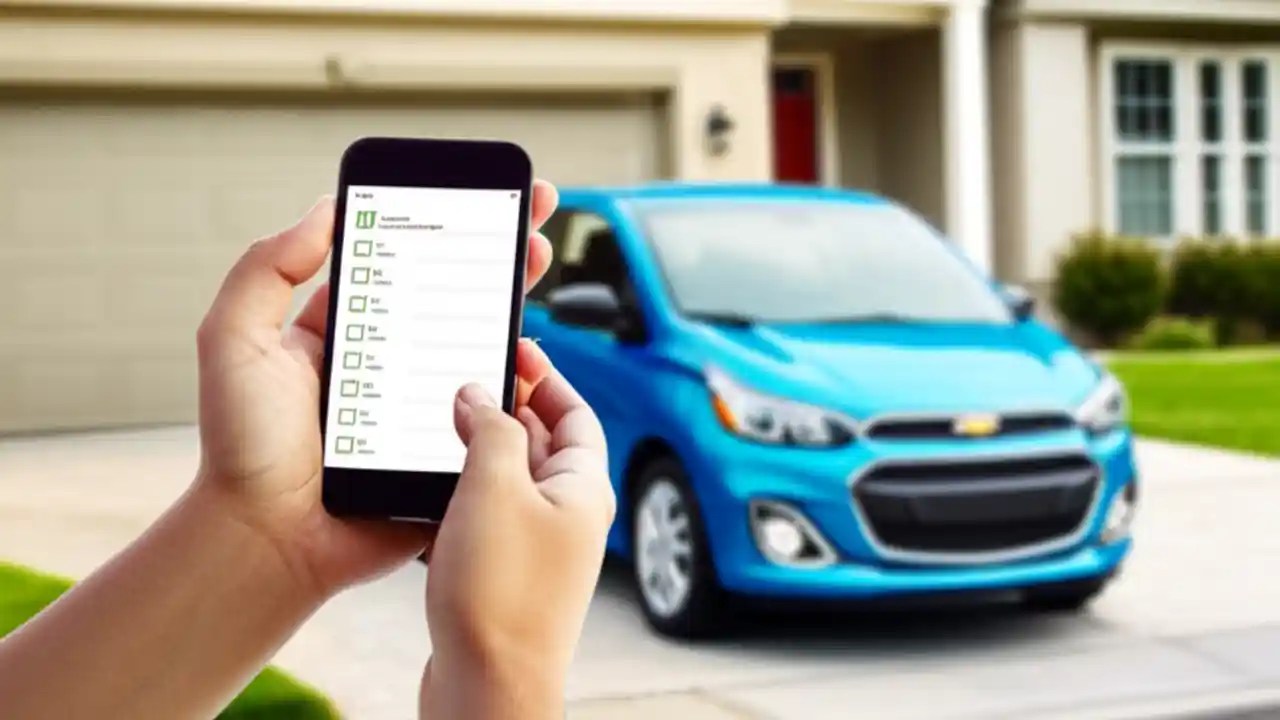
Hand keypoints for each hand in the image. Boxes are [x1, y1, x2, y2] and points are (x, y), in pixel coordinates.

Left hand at [194, 180, 559, 598]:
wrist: (270, 540)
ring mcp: (425, 406)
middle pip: (455, 295)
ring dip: (514, 301)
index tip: (470, 189)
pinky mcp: (449, 449)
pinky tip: (531, 345)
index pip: (400, 265)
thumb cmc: (243, 446)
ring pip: (482, 346)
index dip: (437, 224)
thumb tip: (327, 209)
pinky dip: (518, 380)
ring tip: (534, 256)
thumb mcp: (234, 340)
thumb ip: (269, 270)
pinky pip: (492, 410)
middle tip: (530, 210)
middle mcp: (391, 363)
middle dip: (496, 248)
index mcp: (346, 332)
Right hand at [420, 349, 614, 719]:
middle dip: (505, 409)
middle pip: (543, 443)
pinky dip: (459, 496)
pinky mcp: (503, 577)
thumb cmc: (501, 593)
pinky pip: (485, 519)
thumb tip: (479, 395)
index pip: (576, 413)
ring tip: (436, 427)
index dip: (547, 376)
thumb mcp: (494, 487)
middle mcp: (568, 516)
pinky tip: (425, 491)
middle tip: (463, 381)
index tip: (515, 347)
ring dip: (476, 452)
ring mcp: (537, 549)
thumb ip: (490, 428)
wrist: (487, 687)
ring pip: (508, 481)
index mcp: (583, 488)